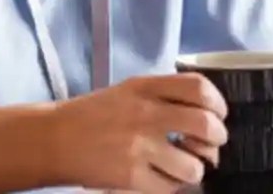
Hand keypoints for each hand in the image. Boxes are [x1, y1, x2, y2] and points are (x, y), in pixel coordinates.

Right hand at [50, 74, 228, 193]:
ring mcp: (139, 148)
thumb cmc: (95, 114)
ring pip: (193, 166)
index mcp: (146, 88)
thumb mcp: (130, 91)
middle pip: (205, 125)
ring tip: (181, 165)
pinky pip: (171, 188)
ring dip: (193, 169)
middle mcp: (145, 115)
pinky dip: (171, 185)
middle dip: (217, 139)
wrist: (54, 139)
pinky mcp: (130, 177)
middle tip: (211, 145)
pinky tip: (161, 176)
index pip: (198, 88)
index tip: (218, 114)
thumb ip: (165, 95)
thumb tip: (208, 114)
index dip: (218, 104)